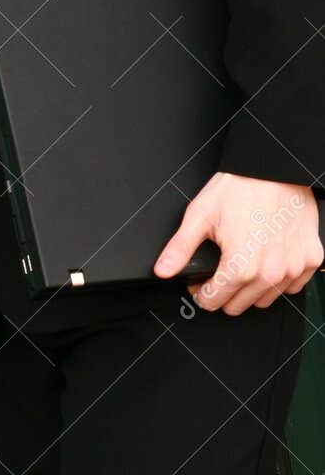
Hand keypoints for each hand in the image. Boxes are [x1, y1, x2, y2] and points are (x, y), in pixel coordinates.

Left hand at [153, 171, 322, 313]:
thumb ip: (180, 248)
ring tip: (244, 261)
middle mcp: (270, 274)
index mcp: (241, 266)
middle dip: (225, 292)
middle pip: (238, 306)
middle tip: (220, 269)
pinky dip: (279, 279)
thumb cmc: (240, 187)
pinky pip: (293, 286)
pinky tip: (268, 258)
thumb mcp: (200, 214)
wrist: (274, 168)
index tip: (201, 282)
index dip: (201, 292)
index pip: (213, 302)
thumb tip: (163, 270)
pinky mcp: (310, 260)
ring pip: (265, 299)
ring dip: (252, 289)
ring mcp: (293, 269)